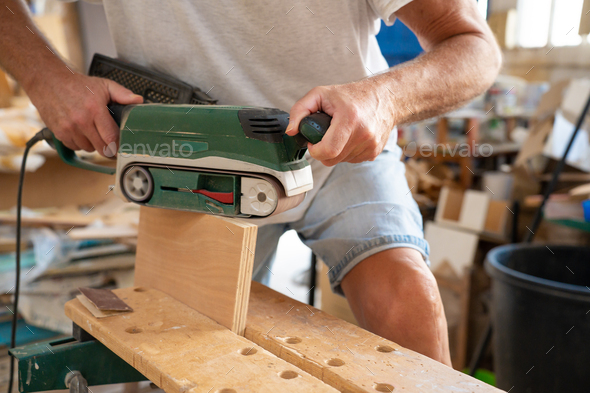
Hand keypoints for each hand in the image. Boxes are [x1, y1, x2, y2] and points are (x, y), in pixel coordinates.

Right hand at [25, 69, 142, 156]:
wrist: (48, 81)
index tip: (122, 145)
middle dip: (109, 148)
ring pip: (89, 149)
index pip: (111, 138)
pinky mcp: (59, 133)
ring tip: (94, 132)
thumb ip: (123, 94)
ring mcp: (69, 128)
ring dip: (94, 145)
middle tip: (111, 142)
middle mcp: (81, 121)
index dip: (119, 144)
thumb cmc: (77, 84)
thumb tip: (138, 101)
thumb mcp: (103, 85)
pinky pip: (76, 147)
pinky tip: (82, 132)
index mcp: (95, 110)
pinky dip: (81, 144)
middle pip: (102, 148)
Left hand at [286, 80, 395, 165]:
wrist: (385, 97)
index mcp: (350, 119)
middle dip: (323, 151)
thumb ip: (300, 110)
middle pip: (332, 159)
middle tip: (324, 135)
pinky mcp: (374, 152)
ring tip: (340, 133)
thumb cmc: (352, 95)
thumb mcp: (321, 94)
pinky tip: (350, 137)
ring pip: (341, 161)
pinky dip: (346, 152)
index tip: (313, 142)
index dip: (315, 150)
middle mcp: (363, 134)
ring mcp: (371, 145)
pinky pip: (351, 160)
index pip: (328, 150)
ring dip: (335, 151)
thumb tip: (291, 130)